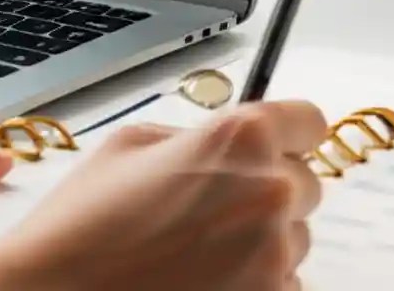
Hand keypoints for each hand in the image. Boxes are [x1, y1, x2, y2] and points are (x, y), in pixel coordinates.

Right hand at [0, 102, 327, 290]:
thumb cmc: (85, 221)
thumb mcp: (131, 143)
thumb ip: (194, 134)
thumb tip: (226, 146)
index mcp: (239, 139)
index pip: (308, 120)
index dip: (287, 132)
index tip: (273, 144)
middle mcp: (268, 193)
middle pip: (304, 183)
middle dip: (267, 189)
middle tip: (212, 205)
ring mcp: (272, 257)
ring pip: (294, 238)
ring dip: (261, 239)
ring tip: (197, 247)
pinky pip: (283, 283)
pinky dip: (253, 280)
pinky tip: (203, 277)